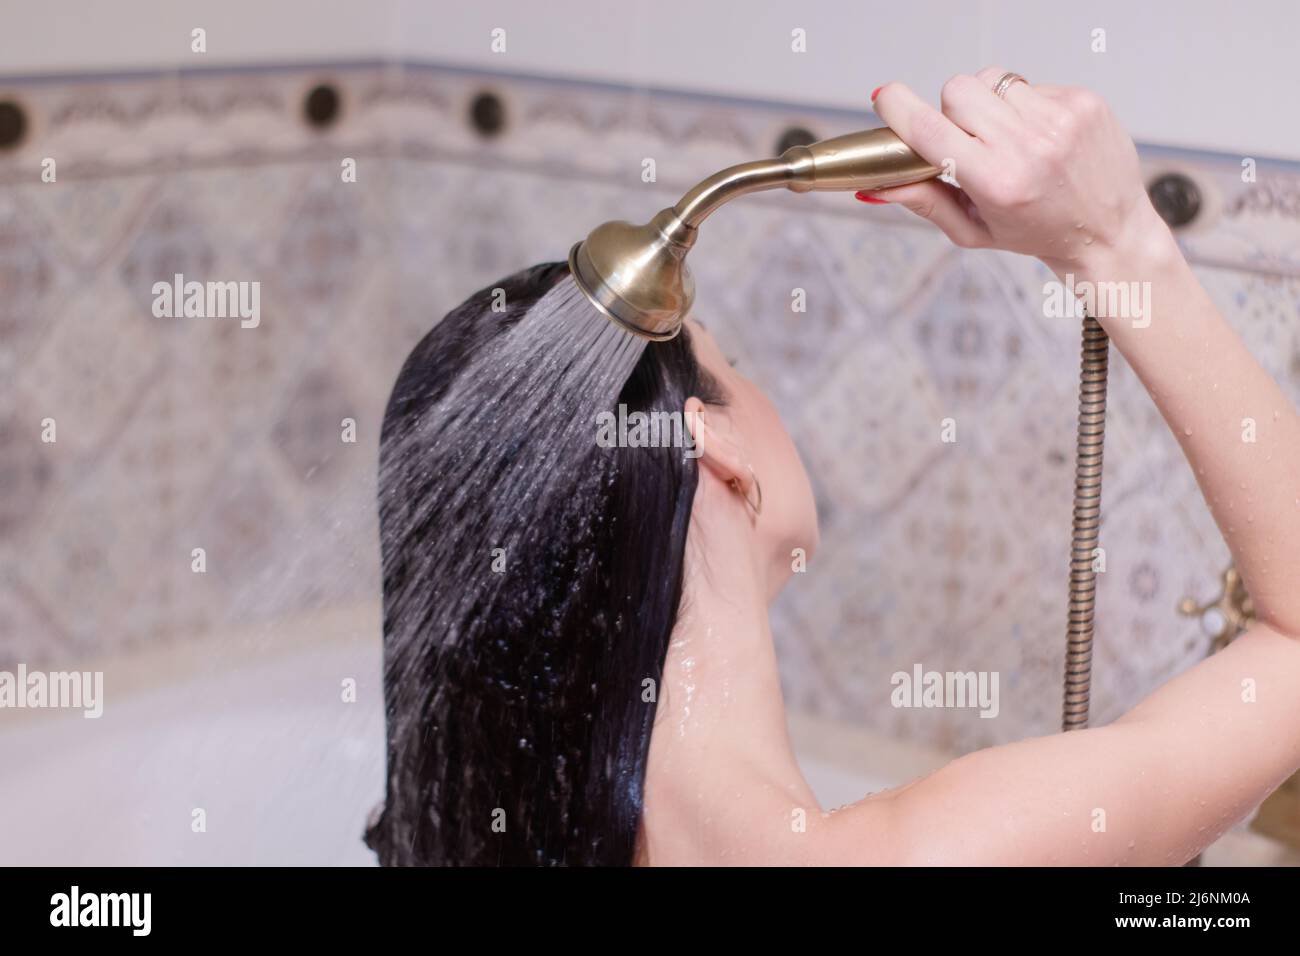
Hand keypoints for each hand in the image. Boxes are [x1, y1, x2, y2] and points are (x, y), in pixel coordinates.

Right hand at [863, 68, 1162, 278]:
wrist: (1109, 231)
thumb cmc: (1038, 233)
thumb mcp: (973, 230)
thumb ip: (923, 202)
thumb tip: (877, 184)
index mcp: (997, 183)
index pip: (930, 129)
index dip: (899, 108)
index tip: (884, 98)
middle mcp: (1029, 146)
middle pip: (956, 90)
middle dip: (950, 111)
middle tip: (966, 140)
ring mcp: (1059, 119)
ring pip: (990, 79)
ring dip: (986, 104)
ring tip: (1004, 136)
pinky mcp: (1081, 102)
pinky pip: (1028, 84)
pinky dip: (1021, 105)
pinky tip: (1036, 134)